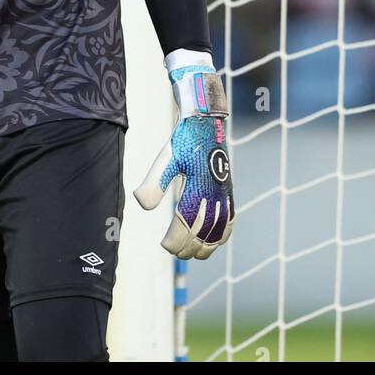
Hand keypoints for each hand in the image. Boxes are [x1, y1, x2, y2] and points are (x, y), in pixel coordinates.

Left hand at [133, 59, 233, 258]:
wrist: (206, 121)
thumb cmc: (183, 140)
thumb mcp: (165, 158)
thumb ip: (154, 183)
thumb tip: (143, 206)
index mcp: (197, 188)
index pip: (186, 225)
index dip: (175, 240)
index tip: (164, 244)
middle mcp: (214, 193)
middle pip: (202, 232)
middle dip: (188, 247)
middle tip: (174, 252)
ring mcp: (223, 193)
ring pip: (218, 230)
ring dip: (206, 245)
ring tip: (192, 253)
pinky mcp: (228, 190)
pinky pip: (230, 219)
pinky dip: (223, 234)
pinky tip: (214, 242)